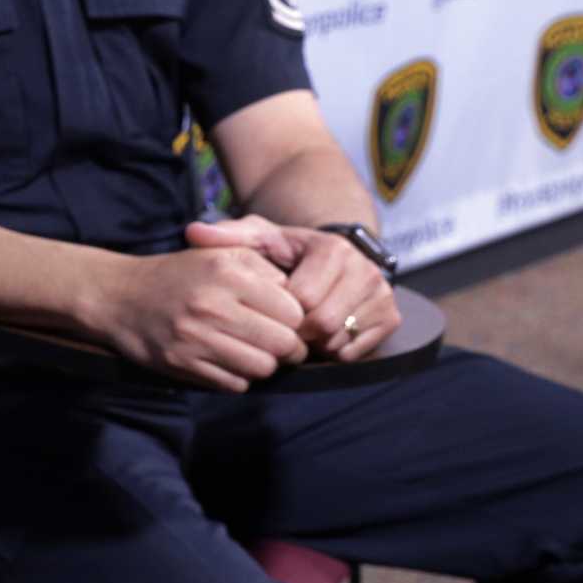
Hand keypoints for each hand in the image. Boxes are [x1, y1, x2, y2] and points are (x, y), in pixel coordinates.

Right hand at [91, 239, 306, 391]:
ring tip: (253, 352)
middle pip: (282, 344)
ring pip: (261, 368)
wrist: (119, 297)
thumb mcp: (220, 254)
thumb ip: (263, 267)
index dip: (297, 320)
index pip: (293, 311)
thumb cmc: (179, 275)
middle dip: (287, 348)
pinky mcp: (181, 364)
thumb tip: (298, 296)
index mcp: (226, 272)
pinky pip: (234, 384)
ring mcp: (195, 337)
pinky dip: (238, 377)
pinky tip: (227, 361)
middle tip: (280, 344)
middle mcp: (212, 304)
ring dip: (263, 364)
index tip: (286, 321)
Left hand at [187, 220, 398, 359]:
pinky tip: (321, 335)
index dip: (278, 311)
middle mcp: (365, 269)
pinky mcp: (391, 315)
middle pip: (324, 323)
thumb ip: (226, 236)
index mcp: (332, 249)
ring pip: (341, 338)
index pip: (302, 300)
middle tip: (280, 324)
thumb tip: (192, 232)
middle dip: (296, 330)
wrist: (327, 258)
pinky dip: (336, 350)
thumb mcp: (257, 239)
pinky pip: (359, 350)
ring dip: (314, 342)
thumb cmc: (284, 253)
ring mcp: (382, 293)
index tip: (266, 306)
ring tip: (300, 327)